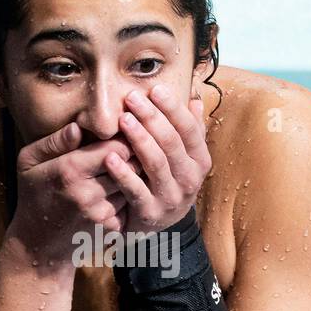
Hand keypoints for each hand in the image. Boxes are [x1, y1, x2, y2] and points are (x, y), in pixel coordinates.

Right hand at [8, 116, 141, 263]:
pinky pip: (129, 203)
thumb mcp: (29, 163)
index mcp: (69, 171)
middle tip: (124, 151)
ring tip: (117, 172)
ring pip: (133, 184)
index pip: (116, 147)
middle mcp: (88, 193)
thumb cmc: (33, 196)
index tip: (118, 135)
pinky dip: (125, 197)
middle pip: (130, 165)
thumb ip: (53, 142)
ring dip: (129, 177)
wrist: (39, 246)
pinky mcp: (111, 228)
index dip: (121, 139)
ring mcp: (101, 213)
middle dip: (130, 156)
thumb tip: (79, 126)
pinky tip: (112, 194)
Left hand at [104, 84, 210, 233]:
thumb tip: (195, 98)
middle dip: (152, 118)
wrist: (159, 222)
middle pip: (172, 143)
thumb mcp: (184, 156)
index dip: (173, 108)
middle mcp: (190, 180)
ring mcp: (171, 198)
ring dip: (139, 139)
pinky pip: (136, 190)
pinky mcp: (150, 213)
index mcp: (200, 161)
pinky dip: (123, 173)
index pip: (189, 129)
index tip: (154, 89)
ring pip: (156, 163)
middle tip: (132, 98)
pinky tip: (110, 157)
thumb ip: (189, 130)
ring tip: (123, 119)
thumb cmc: (168, 179)